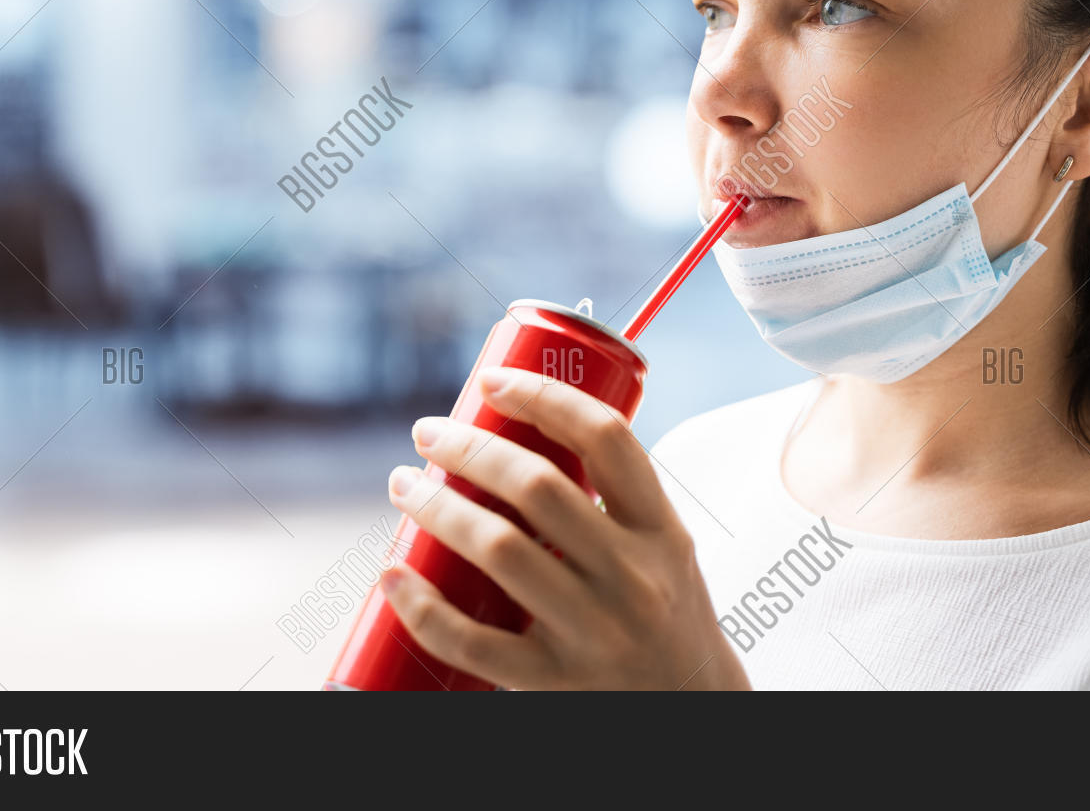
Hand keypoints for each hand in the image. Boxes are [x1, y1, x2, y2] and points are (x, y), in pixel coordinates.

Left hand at [381, 365, 749, 689]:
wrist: (696, 708)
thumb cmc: (670, 619)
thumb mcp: (665, 550)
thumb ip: (614, 501)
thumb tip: (524, 436)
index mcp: (661, 531)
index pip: (606, 438)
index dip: (544, 397)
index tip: (493, 380)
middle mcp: (631, 576)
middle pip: (537, 486)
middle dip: (471, 447)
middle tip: (429, 432)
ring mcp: (593, 631)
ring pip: (498, 548)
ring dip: (437, 508)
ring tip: (405, 485)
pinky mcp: (554, 681)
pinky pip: (473, 640)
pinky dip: (422, 605)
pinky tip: (393, 575)